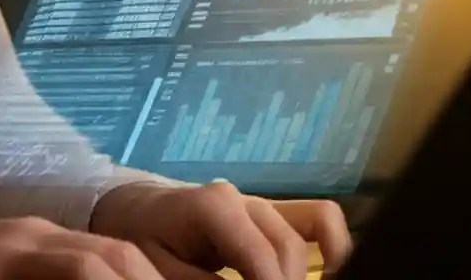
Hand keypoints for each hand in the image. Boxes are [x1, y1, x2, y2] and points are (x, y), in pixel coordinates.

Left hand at [89, 181, 352, 279]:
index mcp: (213, 206)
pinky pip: (317, 219)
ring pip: (303, 240)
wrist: (136, 210)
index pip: (261, 258)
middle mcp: (244, 198)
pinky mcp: (273, 212)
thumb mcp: (162, 267)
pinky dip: (333, 245)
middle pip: (286, 250)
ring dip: (303, 275)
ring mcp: (261, 203)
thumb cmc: (144, 238)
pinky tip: (334, 272)